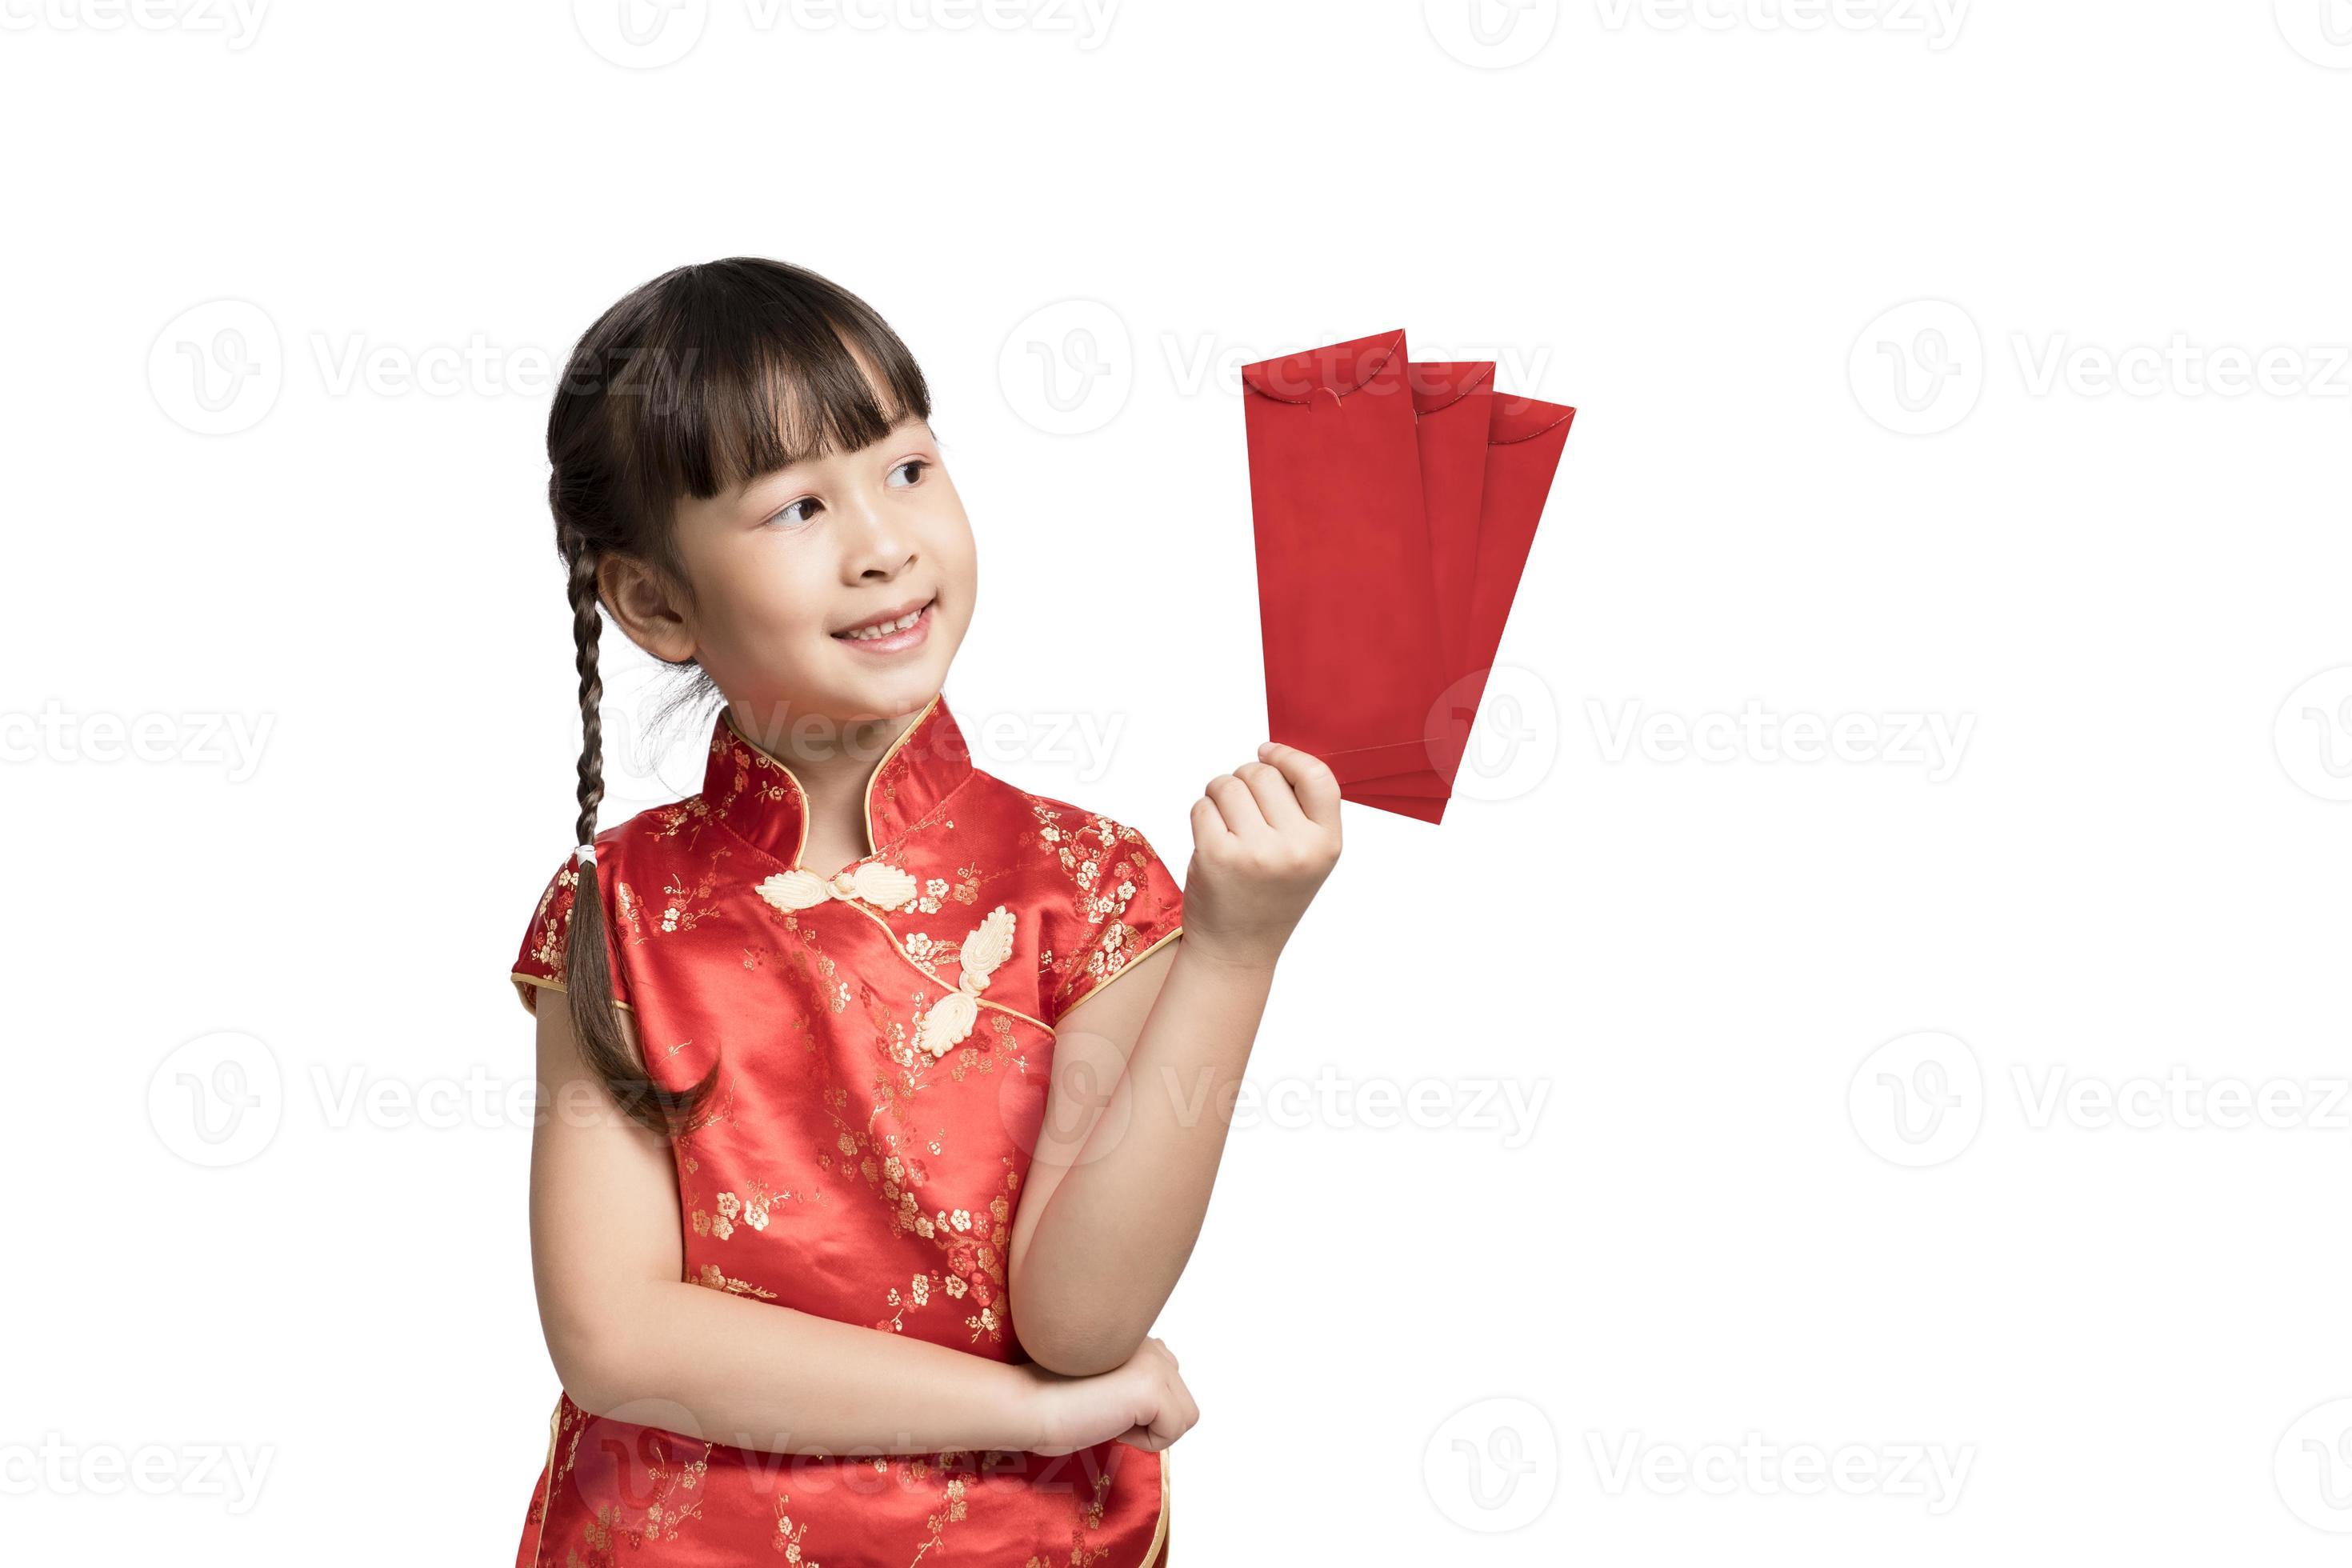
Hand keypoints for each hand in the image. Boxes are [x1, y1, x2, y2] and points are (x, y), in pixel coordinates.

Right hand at [1025, 1336, 1199, 1453]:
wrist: (1029, 1404)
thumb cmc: (1053, 1400)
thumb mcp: (1103, 1382)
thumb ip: (1132, 1376)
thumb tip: (1155, 1395)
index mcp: (1138, 1335)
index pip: (1168, 1377)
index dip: (1141, 1405)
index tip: (1102, 1401)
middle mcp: (1151, 1342)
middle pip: (1182, 1401)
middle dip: (1150, 1419)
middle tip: (1105, 1411)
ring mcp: (1154, 1363)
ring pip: (1184, 1417)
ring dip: (1149, 1430)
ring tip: (1110, 1416)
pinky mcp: (1152, 1388)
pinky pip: (1172, 1432)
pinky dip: (1143, 1441)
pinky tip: (1110, 1423)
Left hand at [1182, 741, 1342, 971]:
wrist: (1237, 949)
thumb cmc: (1269, 895)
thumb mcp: (1307, 857)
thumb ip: (1302, 810)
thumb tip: (1274, 752)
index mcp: (1326, 844)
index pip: (1317, 776)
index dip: (1289, 756)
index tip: (1269, 752)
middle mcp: (1295, 848)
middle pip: (1264, 774)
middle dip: (1246, 779)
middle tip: (1244, 809)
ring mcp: (1255, 852)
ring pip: (1229, 784)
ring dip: (1221, 794)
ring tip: (1227, 824)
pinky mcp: (1216, 856)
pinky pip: (1203, 805)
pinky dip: (1203, 814)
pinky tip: (1212, 839)